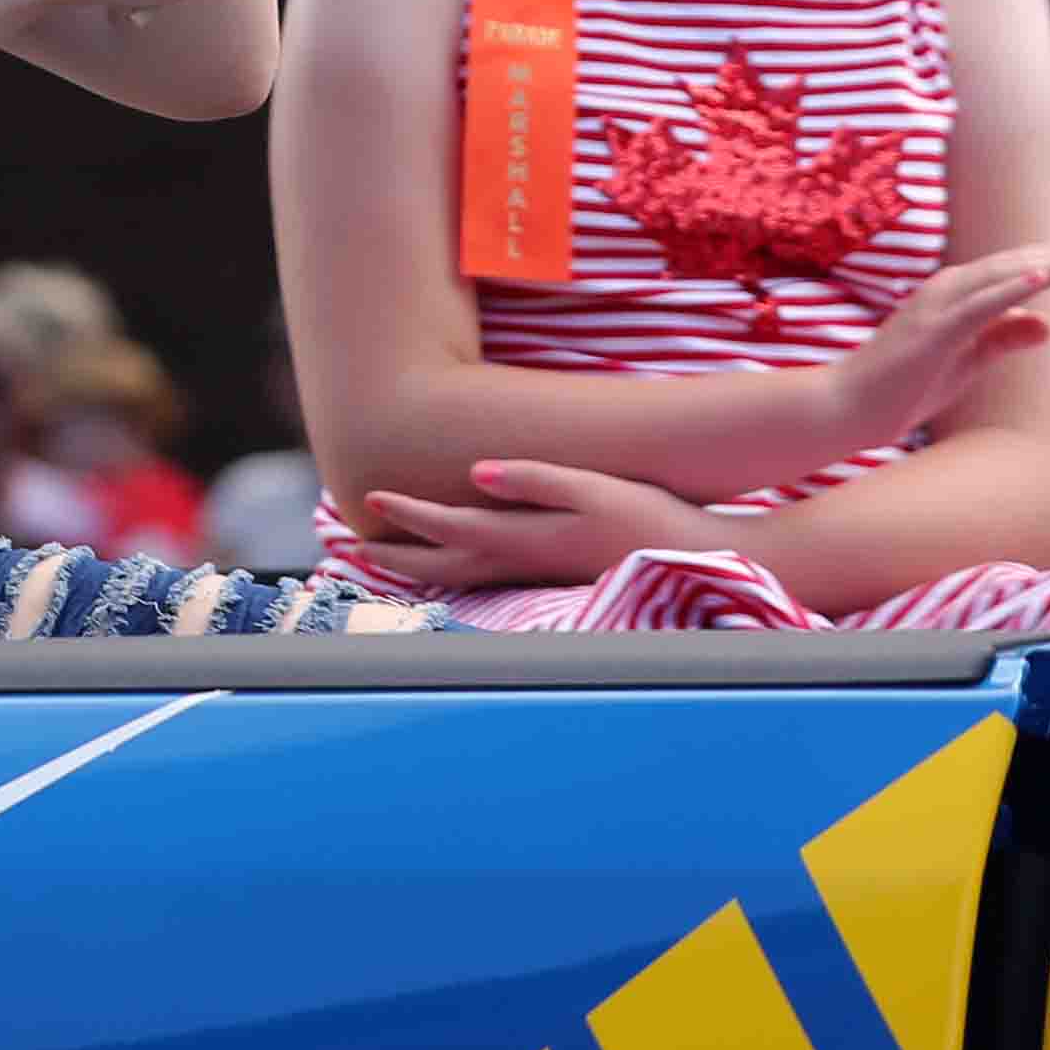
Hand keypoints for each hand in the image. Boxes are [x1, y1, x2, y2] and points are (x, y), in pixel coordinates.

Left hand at [353, 457, 713, 591]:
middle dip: (397, 556)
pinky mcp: (553, 572)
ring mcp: (537, 573)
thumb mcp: (593, 489)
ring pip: (462, 574)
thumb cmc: (649, 519)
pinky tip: (450, 556)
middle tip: (353, 543)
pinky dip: (454, 565)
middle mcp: (524, 563)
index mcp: (528, 540)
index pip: (450, 530)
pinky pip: (486, 572)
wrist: (696, 562)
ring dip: (421, 563)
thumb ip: (534, 480)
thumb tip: (476, 474)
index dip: (407, 516)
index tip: (369, 499)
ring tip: (387, 551)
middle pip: (444, 566)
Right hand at [821, 243, 1049, 450]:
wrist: (849, 407)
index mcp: (958, 294)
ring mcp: (939, 305)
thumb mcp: (967, 363)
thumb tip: (1048, 322)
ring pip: (1006, 274)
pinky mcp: (933, 328)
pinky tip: (1043, 278)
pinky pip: (979, 302)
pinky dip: (1011, 287)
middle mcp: (950, 288)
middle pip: (1020, 263)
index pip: (1020, 270)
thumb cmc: (902, 387)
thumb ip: (1003, 339)